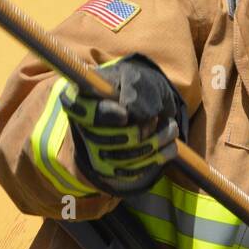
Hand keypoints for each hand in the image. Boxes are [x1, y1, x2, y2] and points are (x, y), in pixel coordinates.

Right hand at [59, 54, 183, 195]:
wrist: (140, 105)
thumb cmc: (134, 87)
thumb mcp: (137, 77)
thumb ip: (135, 87)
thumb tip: (132, 112)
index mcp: (80, 98)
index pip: (77, 108)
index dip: (101, 115)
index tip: (124, 115)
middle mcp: (82, 128)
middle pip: (104, 138)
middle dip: (138, 130)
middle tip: (157, 118)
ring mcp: (95, 152)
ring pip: (122, 157)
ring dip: (153, 143)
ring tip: (171, 128)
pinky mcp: (112, 170)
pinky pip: (132, 171)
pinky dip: (156, 158)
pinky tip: (169, 145)